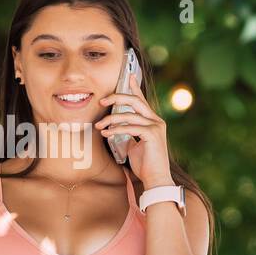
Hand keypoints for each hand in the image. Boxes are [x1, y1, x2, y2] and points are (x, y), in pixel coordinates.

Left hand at [94, 70, 172, 187]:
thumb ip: (128, 135)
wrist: (155, 179)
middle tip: (102, 100)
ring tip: (99, 126)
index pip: (142, 101)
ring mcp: (156, 127)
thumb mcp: (134, 146)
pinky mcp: (152, 134)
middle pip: (135, 101)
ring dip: (111, 119)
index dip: (134, 88)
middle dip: (117, 97)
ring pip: (130, 115)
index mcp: (153, 121)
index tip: (128, 75)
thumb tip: (114, 129)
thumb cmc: (144, 165)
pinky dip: (116, 129)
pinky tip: (106, 133)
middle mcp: (156, 121)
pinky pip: (130, 127)